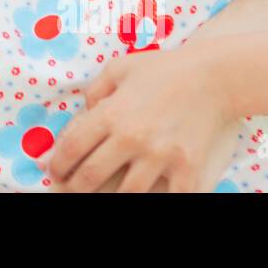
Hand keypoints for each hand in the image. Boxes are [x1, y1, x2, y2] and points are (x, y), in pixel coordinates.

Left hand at [47, 42, 238, 192]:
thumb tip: (83, 114)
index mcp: (112, 113)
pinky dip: (159, 199)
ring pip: (127, 194)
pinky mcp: (187, 169)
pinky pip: (169, 198)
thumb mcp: (119, 68)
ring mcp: (161, 156)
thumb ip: (95, 91)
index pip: (72, 148)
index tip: (54, 170)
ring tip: (107, 192)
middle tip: (71, 188)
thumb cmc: (163, 69)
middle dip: (75, 187)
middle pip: (91, 176)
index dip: (57, 164)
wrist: (213, 77)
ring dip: (113, 196)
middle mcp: (133, 138)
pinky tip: (150, 193)